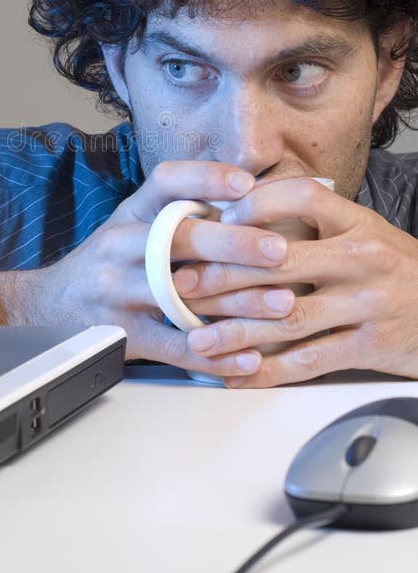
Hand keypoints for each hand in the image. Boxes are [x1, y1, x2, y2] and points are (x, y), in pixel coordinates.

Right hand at [0, 161, 294, 378]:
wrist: (44, 307)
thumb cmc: (109, 262)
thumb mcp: (133, 224)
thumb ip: (180, 212)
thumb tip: (252, 198)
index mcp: (131, 212)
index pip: (166, 181)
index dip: (205, 177)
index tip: (246, 183)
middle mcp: (120, 245)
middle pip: (177, 238)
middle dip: (233, 243)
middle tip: (279, 250)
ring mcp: (116, 291)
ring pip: (181, 295)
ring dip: (237, 303)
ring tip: (283, 305)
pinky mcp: (119, 334)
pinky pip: (172, 346)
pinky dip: (213, 355)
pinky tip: (248, 358)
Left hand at [177, 177, 417, 386]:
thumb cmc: (392, 268)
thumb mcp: (362, 231)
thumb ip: (312, 224)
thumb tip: (238, 219)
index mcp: (356, 221)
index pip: (300, 197)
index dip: (254, 207)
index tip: (217, 224)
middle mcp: (363, 257)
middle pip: (280, 263)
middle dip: (222, 276)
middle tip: (180, 287)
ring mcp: (368, 303)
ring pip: (287, 318)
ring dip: (235, 331)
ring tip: (196, 339)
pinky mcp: (370, 346)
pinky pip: (309, 361)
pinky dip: (266, 372)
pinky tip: (236, 375)